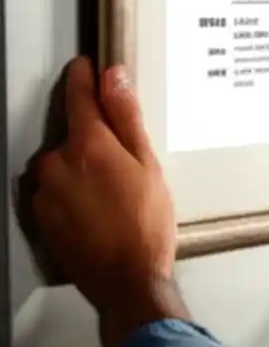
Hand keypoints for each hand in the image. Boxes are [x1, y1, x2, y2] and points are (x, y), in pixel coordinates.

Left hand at [32, 58, 180, 321]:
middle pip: (74, 135)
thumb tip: (114, 79)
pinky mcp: (40, 215)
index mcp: (88, 145)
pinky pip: (57, 191)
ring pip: (65, 165)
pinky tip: (101, 213)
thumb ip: (127, 117)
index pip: (80, 96)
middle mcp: (57, 163)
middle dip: (96, 143)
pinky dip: (75, 194)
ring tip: (116, 197)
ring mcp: (45, 191)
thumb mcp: (148, 164)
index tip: (86, 66)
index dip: (84, 78)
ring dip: (84, 171)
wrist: (127, 280)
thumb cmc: (146, 225)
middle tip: (126, 167)